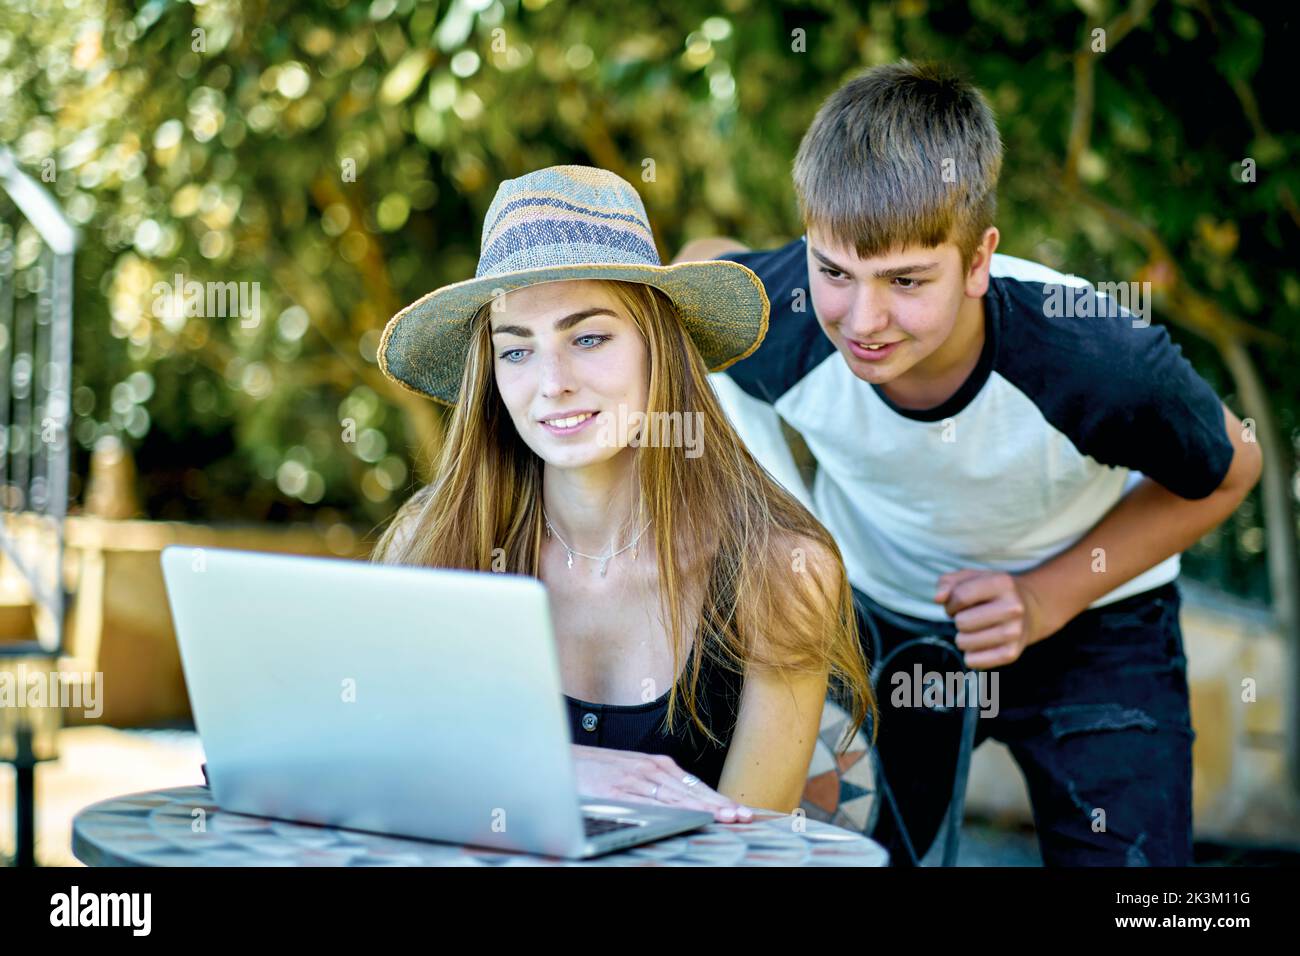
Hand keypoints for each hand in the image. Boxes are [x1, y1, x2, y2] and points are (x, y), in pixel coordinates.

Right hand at [571, 744, 753, 822]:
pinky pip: (653, 801)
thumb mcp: (627, 773)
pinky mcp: (621, 789)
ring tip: (728, 818)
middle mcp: (650, 769)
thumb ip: (650, 785)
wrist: (558, 758)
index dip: (717, 799)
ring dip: (705, 807)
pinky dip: (675, 808)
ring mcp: (636, 779)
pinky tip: (690, 815)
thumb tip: (676, 801)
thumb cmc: (593, 769)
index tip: (738, 810)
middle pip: (692, 790)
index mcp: (654, 764)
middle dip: (720, 804)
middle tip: (744, 816)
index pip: (693, 785)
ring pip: (679, 796)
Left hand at [934, 570, 1051, 668]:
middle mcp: (1013, 607)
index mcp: (1002, 583)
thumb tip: (938, 598)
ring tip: (974, 630)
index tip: (956, 605)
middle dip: (958, 620)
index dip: (950, 603)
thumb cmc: (991, 593)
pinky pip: (973, 661)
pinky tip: (978, 645)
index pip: (960, 596)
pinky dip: (969, 655)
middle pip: (962, 622)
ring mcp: (1014, 632)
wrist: (1029, 610)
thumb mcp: (971, 578)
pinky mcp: (1012, 653)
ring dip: (962, 638)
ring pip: (965, 642)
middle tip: (969, 617)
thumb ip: (948, 582)